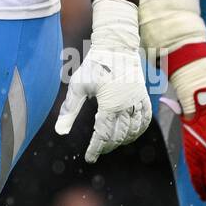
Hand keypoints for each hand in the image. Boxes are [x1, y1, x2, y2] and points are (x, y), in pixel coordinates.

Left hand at [56, 46, 150, 162]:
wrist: (116, 47)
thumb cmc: (94, 65)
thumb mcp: (77, 86)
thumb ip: (69, 110)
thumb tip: (60, 131)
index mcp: (109, 104)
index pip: (103, 135)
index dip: (96, 149)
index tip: (90, 158)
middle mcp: (126, 104)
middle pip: (118, 135)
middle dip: (107, 146)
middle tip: (98, 151)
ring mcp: (137, 100)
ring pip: (133, 130)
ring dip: (122, 141)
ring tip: (111, 144)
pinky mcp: (143, 96)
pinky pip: (145, 119)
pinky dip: (138, 130)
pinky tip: (130, 134)